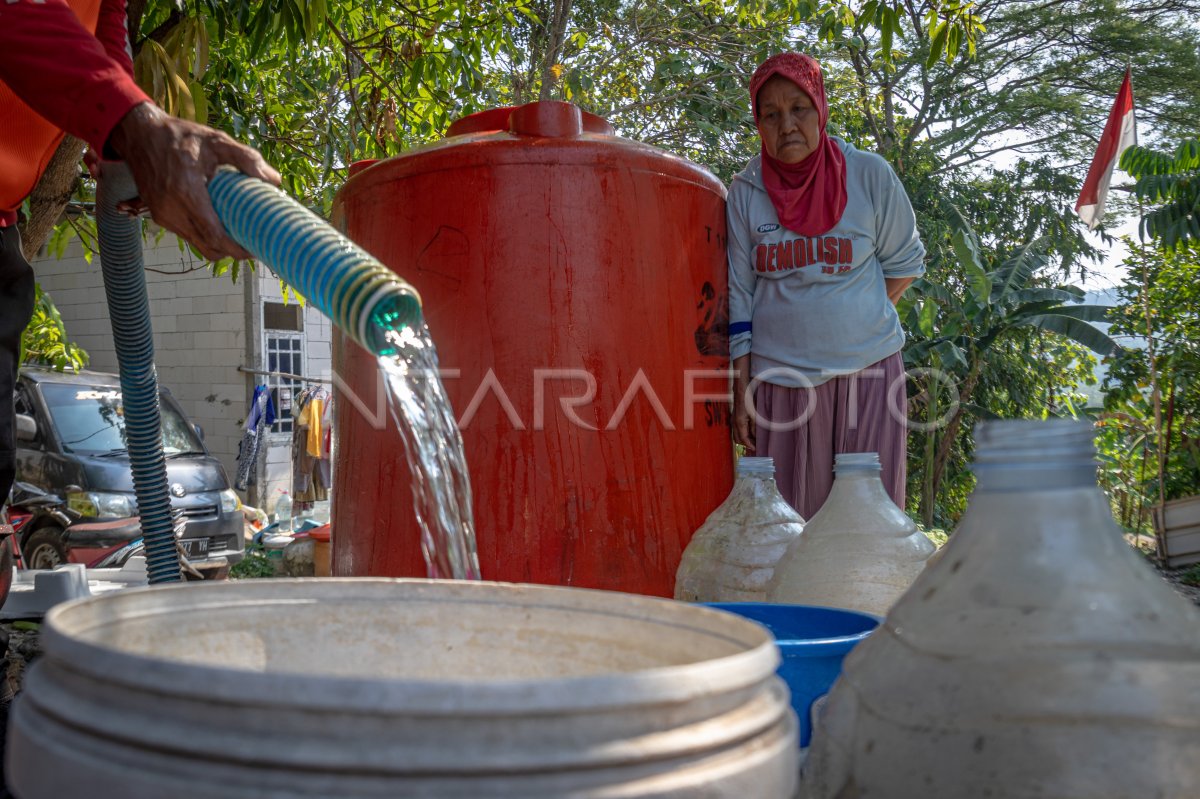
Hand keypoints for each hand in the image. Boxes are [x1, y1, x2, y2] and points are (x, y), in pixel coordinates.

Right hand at [106, 103, 280, 260]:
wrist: (139, 133)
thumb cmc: (180, 135)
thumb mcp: (216, 140)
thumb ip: (246, 158)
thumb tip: (274, 180)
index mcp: (186, 192)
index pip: (214, 235)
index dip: (237, 249)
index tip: (256, 249)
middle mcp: (171, 208)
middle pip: (208, 246)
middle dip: (233, 251)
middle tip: (254, 244)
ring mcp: (162, 214)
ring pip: (197, 244)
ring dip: (219, 245)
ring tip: (239, 234)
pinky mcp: (158, 215)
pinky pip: (186, 235)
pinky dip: (204, 236)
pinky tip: (219, 224)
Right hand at [731, 354, 754, 449]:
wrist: (741, 388)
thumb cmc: (748, 399)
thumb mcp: (755, 413)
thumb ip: (754, 426)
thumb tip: (756, 437)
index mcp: (739, 422)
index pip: (744, 439)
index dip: (750, 445)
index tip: (757, 449)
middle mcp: (734, 422)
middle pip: (738, 439)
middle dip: (746, 444)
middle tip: (756, 446)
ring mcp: (732, 420)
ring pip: (736, 435)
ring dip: (744, 440)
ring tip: (754, 440)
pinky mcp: (734, 417)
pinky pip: (736, 429)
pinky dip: (742, 434)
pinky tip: (750, 432)